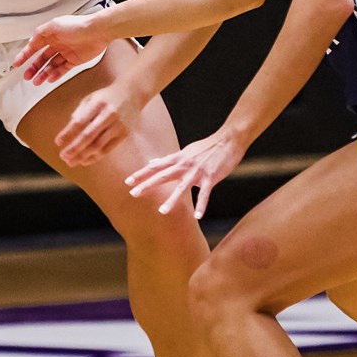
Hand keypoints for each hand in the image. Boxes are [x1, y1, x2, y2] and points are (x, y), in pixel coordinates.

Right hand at [15, 13, 111, 84]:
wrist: (98, 32)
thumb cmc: (77, 26)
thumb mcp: (54, 25)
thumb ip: (40, 33)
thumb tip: (31, 41)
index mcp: (51, 34)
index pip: (34, 46)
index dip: (25, 54)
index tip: (17, 63)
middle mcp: (57, 43)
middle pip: (42, 58)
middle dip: (33, 67)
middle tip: (27, 76)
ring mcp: (66, 52)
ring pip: (51, 65)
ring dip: (43, 73)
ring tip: (36, 82)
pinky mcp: (75, 60)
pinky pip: (63, 69)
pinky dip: (56, 74)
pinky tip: (49, 79)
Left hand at [55, 81, 146, 168]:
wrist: (133, 93)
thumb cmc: (107, 97)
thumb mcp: (91, 98)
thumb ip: (80, 112)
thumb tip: (68, 131)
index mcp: (98, 103)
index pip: (80, 121)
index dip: (67, 133)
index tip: (58, 142)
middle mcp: (109, 114)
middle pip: (88, 135)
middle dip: (74, 148)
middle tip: (63, 156)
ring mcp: (118, 125)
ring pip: (98, 145)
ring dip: (82, 155)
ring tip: (71, 161)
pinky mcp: (124, 134)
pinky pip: (107, 149)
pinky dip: (95, 157)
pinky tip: (85, 161)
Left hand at [125, 128, 248, 219]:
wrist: (228, 140)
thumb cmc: (207, 147)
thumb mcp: (185, 151)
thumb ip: (169, 159)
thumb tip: (151, 162)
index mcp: (178, 158)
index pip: (156, 167)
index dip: (141, 174)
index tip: (128, 182)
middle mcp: (184, 164)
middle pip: (163, 175)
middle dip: (148, 184)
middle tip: (133, 193)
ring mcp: (197, 171)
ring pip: (182, 187)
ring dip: (172, 200)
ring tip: (162, 211)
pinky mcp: (211, 177)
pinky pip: (205, 194)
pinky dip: (201, 205)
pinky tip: (197, 216)